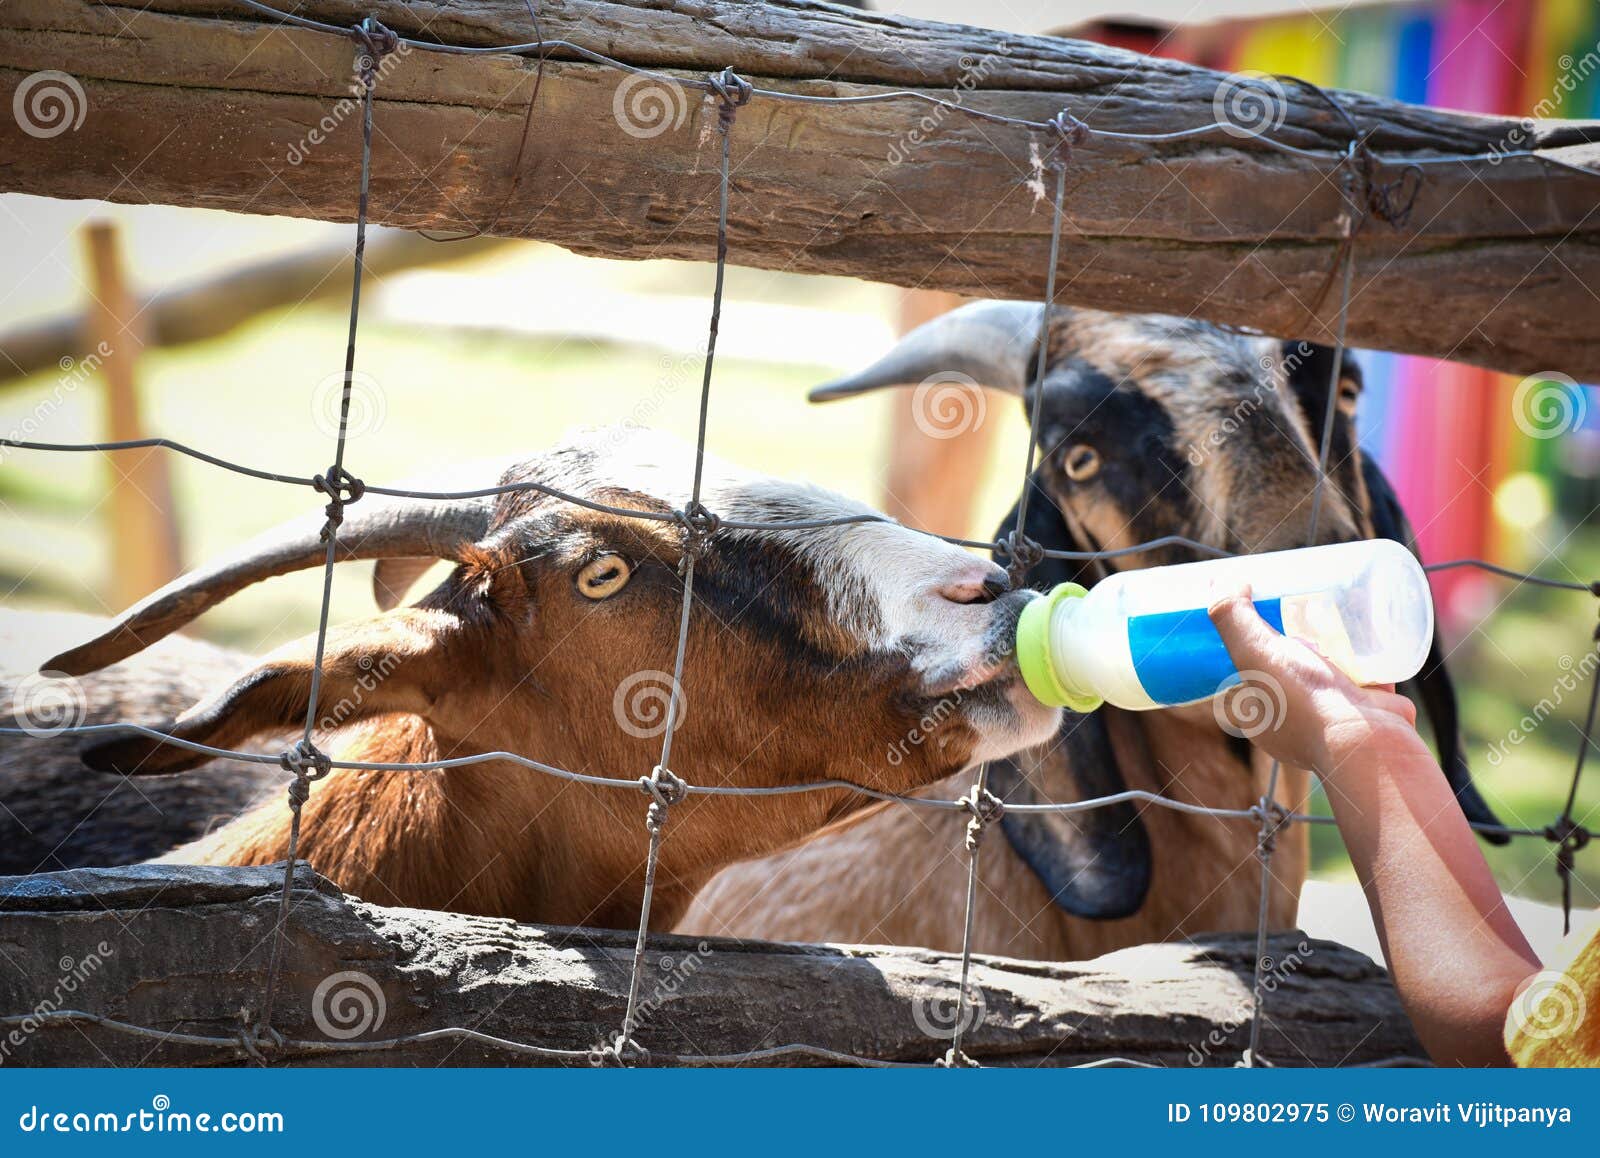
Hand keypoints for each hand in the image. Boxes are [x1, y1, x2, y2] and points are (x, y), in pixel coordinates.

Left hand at [1207, 586, 1423, 777]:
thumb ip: (1231, 616)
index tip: (1264, 611)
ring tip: (1337, 612)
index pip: (1252, 671)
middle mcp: (1298, 723)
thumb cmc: (1306, 700)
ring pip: (1333, 674)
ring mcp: (1338, 722)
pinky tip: (1370, 632)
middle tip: (1304, 605)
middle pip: (1293, 669)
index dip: (1255, 641)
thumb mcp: (1253, 652)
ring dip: (1336, 648)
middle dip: (1300, 640)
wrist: (1370, 741)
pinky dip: (1370, 660)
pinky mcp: (1373, 715)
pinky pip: (1368, 681)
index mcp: (1263, 717)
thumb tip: (1222, 580)